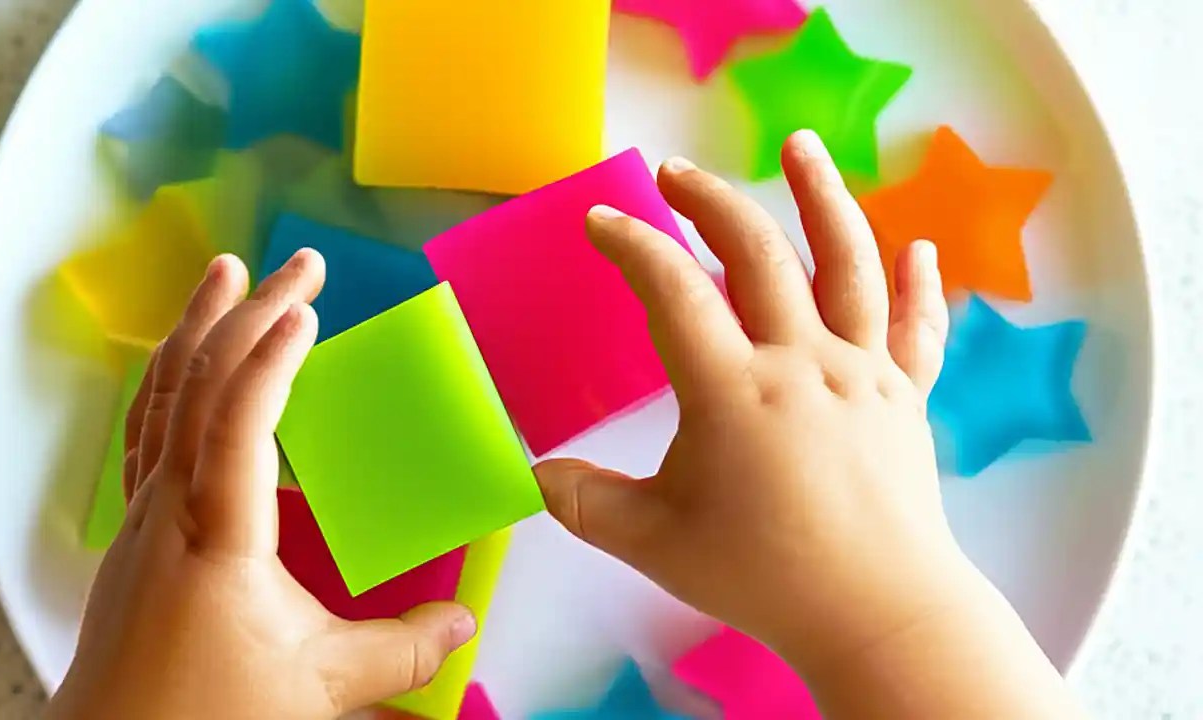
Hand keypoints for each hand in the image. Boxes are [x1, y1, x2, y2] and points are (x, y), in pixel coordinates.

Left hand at [49, 251, 475, 719]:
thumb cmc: (201, 718)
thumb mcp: (320, 687)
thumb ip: (399, 651)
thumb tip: (461, 624)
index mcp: (216, 534)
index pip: (239, 422)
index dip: (271, 358)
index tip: (306, 308)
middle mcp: (168, 510)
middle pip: (198, 385)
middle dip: (244, 313)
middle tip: (292, 266)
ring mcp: (142, 516)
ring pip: (161, 398)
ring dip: (195, 330)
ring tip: (222, 278)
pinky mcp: (134, 532)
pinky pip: (150, 432)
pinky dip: (173, 382)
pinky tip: (188, 370)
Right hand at [536, 131, 962, 667]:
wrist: (876, 614)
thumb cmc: (763, 577)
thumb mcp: (653, 541)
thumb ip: (583, 501)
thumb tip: (531, 474)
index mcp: (735, 390)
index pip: (673, 291)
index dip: (632, 245)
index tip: (602, 222)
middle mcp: (803, 362)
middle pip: (757, 252)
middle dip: (708, 201)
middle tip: (673, 173)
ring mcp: (863, 373)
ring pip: (848, 263)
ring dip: (821, 197)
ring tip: (799, 146)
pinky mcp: (905, 397)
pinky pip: (918, 328)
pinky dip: (920, 284)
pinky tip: (918, 248)